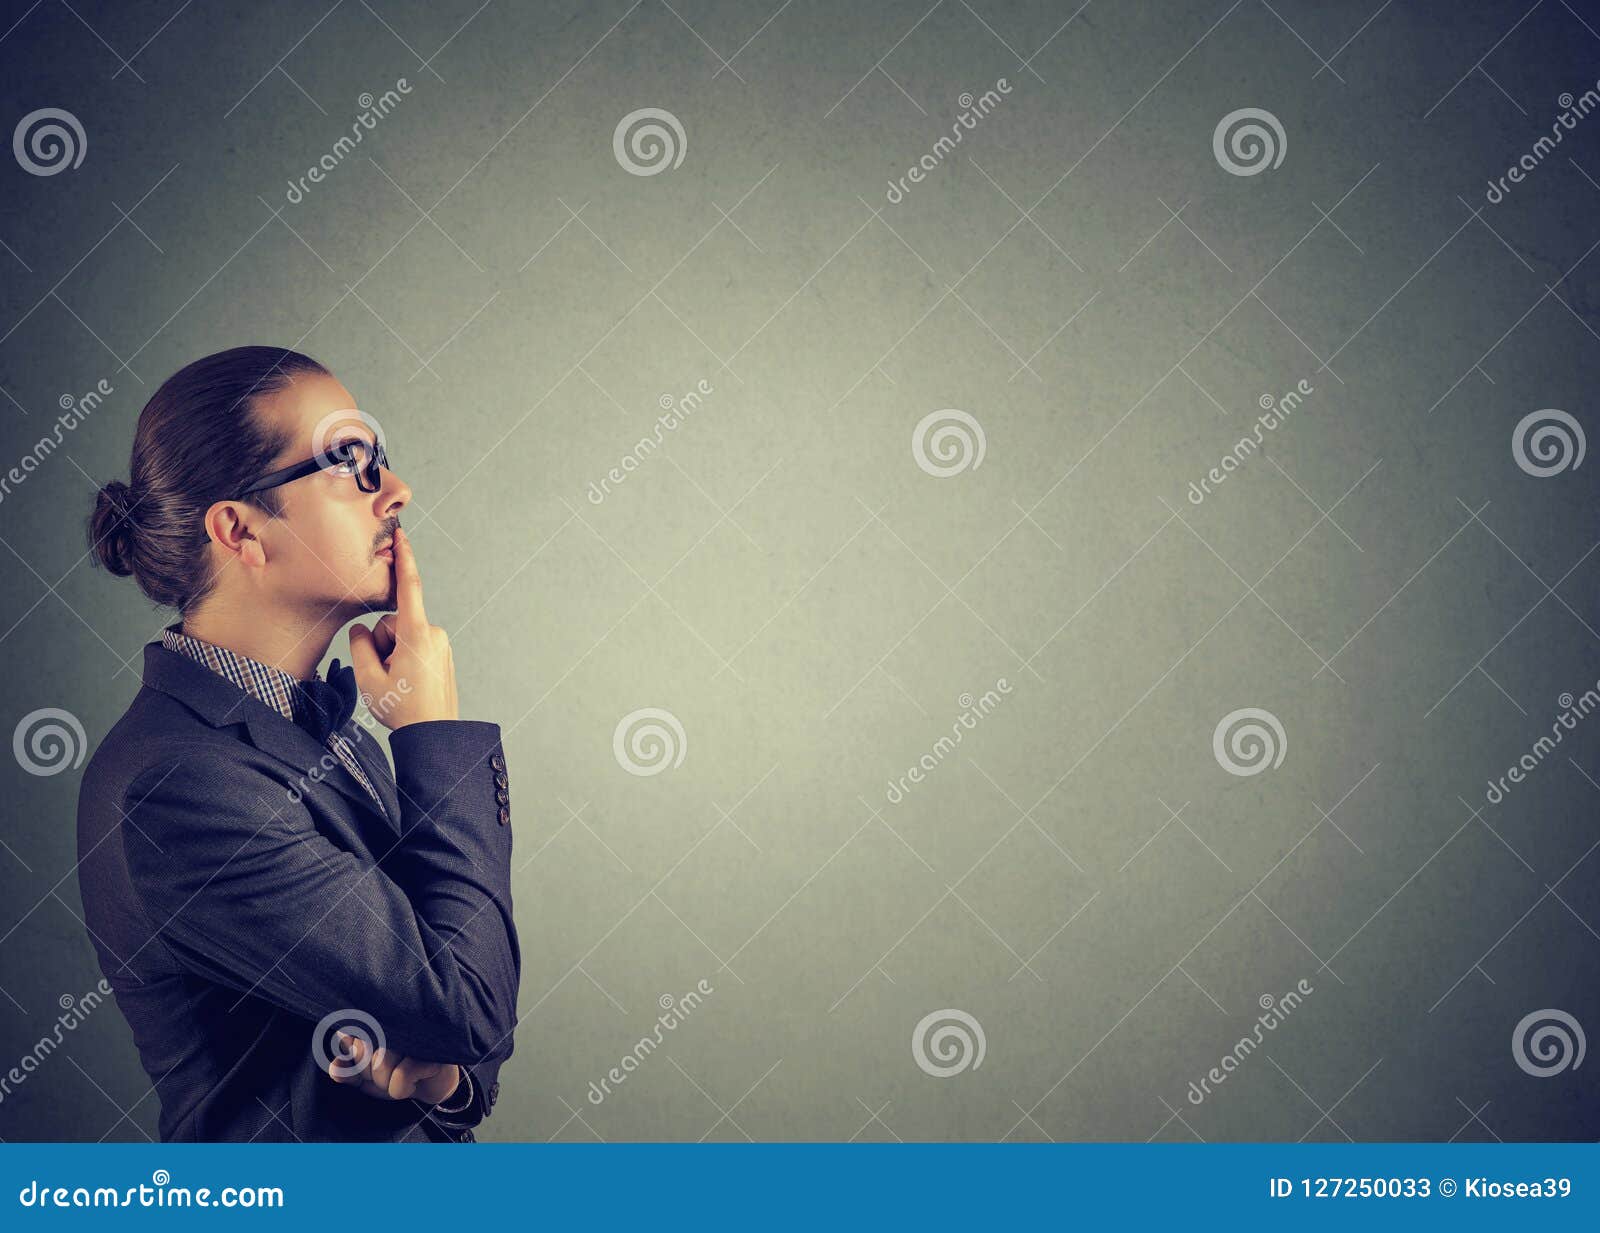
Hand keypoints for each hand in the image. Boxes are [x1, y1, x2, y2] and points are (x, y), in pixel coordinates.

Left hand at [327, 1031, 462, 1104]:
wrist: (434, 1083)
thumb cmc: (398, 1073)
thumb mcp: (367, 1076)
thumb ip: (348, 1070)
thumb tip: (335, 1066)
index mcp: (380, 1022)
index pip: (351, 1040)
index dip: (357, 1061)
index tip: (371, 1064)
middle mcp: (397, 1021)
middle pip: (363, 1052)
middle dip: (371, 1074)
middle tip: (389, 1071)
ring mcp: (417, 1033)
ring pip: (380, 1064)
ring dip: (386, 1082)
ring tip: (401, 1075)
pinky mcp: (432, 1053)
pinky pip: (400, 1078)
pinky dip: (402, 1088)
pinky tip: (415, 1080)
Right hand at [348, 527, 458, 728]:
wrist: (435, 735)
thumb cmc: (403, 710)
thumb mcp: (369, 678)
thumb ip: (360, 645)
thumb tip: (362, 629)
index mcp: (417, 634)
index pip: (409, 587)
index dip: (404, 558)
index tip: (402, 534)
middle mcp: (434, 633)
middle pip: (392, 623)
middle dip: (382, 643)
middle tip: (387, 675)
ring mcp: (440, 644)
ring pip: (401, 636)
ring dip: (393, 654)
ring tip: (399, 682)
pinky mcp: (442, 653)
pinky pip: (413, 646)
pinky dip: (404, 659)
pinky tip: (408, 683)